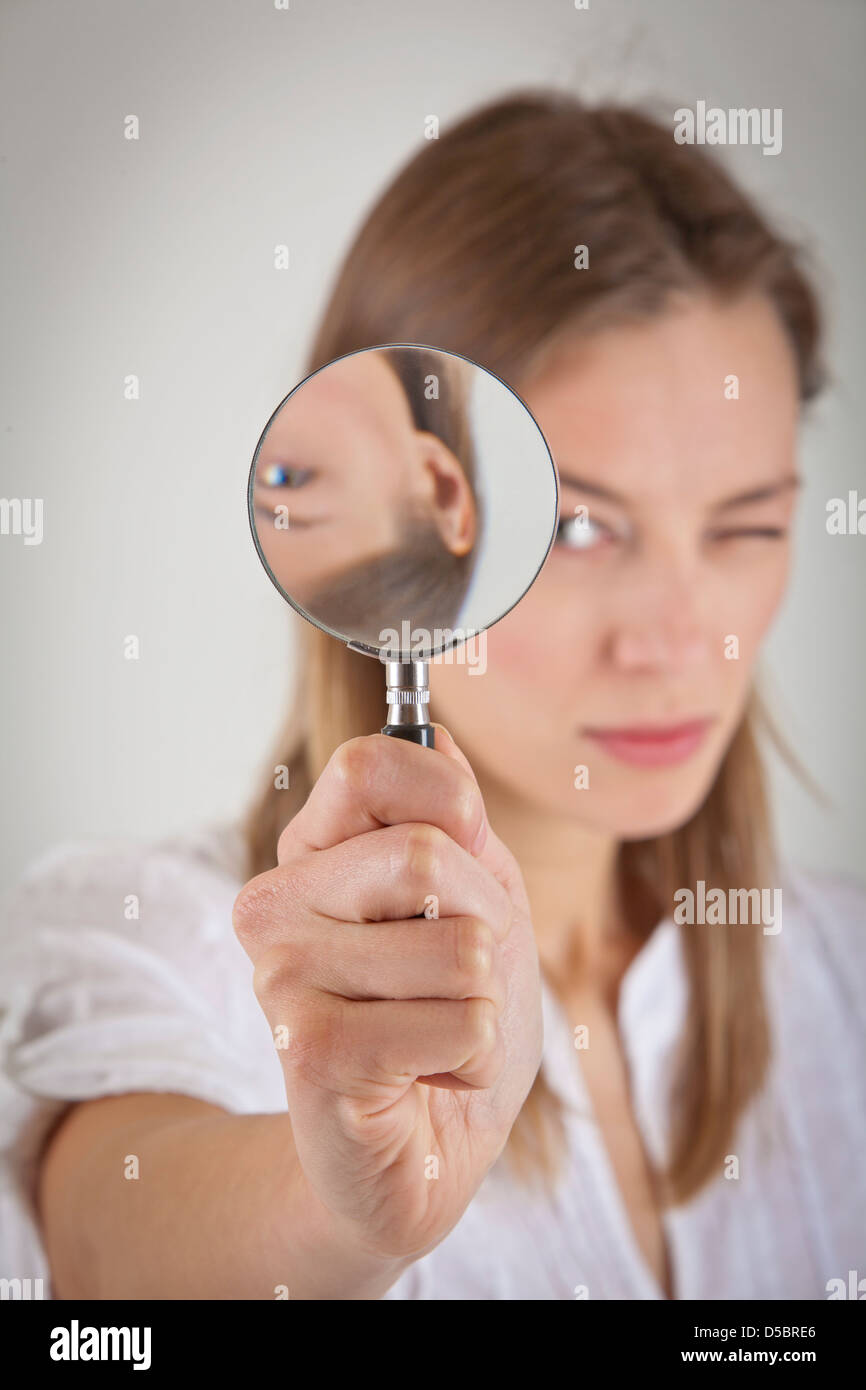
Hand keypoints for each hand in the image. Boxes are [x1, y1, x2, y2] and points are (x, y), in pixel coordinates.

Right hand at [232, 728, 542, 1261]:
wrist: (421, 1151)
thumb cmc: (447, 1019)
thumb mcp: (476, 899)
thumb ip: (454, 819)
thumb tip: (438, 731)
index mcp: (311, 855)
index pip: (369, 762)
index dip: (448, 800)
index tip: (465, 849)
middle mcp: (275, 904)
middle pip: (427, 855)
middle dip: (486, 926)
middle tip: (455, 978)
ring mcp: (282, 975)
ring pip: (460, 948)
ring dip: (484, 1003)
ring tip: (435, 1033)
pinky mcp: (309, 1049)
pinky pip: (459, 1020)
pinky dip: (474, 1057)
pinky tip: (425, 1076)